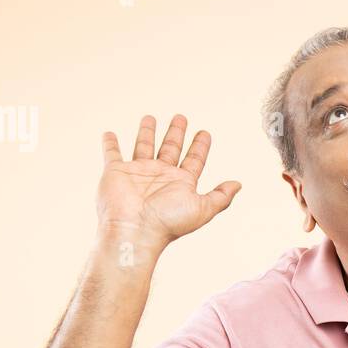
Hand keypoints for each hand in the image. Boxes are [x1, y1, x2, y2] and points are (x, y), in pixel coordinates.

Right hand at [97, 115, 240, 248]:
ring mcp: (137, 173)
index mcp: (180, 183)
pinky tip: (109, 134)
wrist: (134, 230)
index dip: (200, 146)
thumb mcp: (202, 209)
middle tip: (181, 117)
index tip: (205, 133)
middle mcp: (159, 176)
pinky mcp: (115, 172)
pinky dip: (110, 144)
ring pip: (143, 146)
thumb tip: (238, 184)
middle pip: (170, 148)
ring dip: (147, 132)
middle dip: (176, 133)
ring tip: (150, 117)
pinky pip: (112, 153)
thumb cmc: (167, 223)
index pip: (193, 160)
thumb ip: (220, 196)